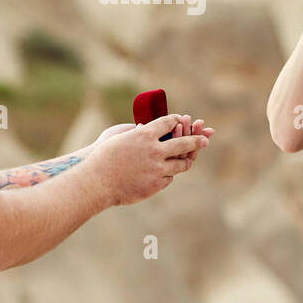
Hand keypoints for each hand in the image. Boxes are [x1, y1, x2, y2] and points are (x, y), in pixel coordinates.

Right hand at [91, 114, 211, 206]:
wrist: (97, 182)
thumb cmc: (103, 158)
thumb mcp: (118, 138)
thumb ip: (136, 134)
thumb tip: (145, 129)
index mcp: (145, 135)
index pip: (167, 122)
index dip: (175, 120)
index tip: (180, 118)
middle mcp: (154, 150)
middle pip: (183, 143)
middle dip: (196, 139)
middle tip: (206, 138)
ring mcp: (157, 169)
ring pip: (180, 164)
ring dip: (186, 161)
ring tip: (190, 159)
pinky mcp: (155, 184)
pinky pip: (168, 178)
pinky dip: (167, 175)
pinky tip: (167, 173)